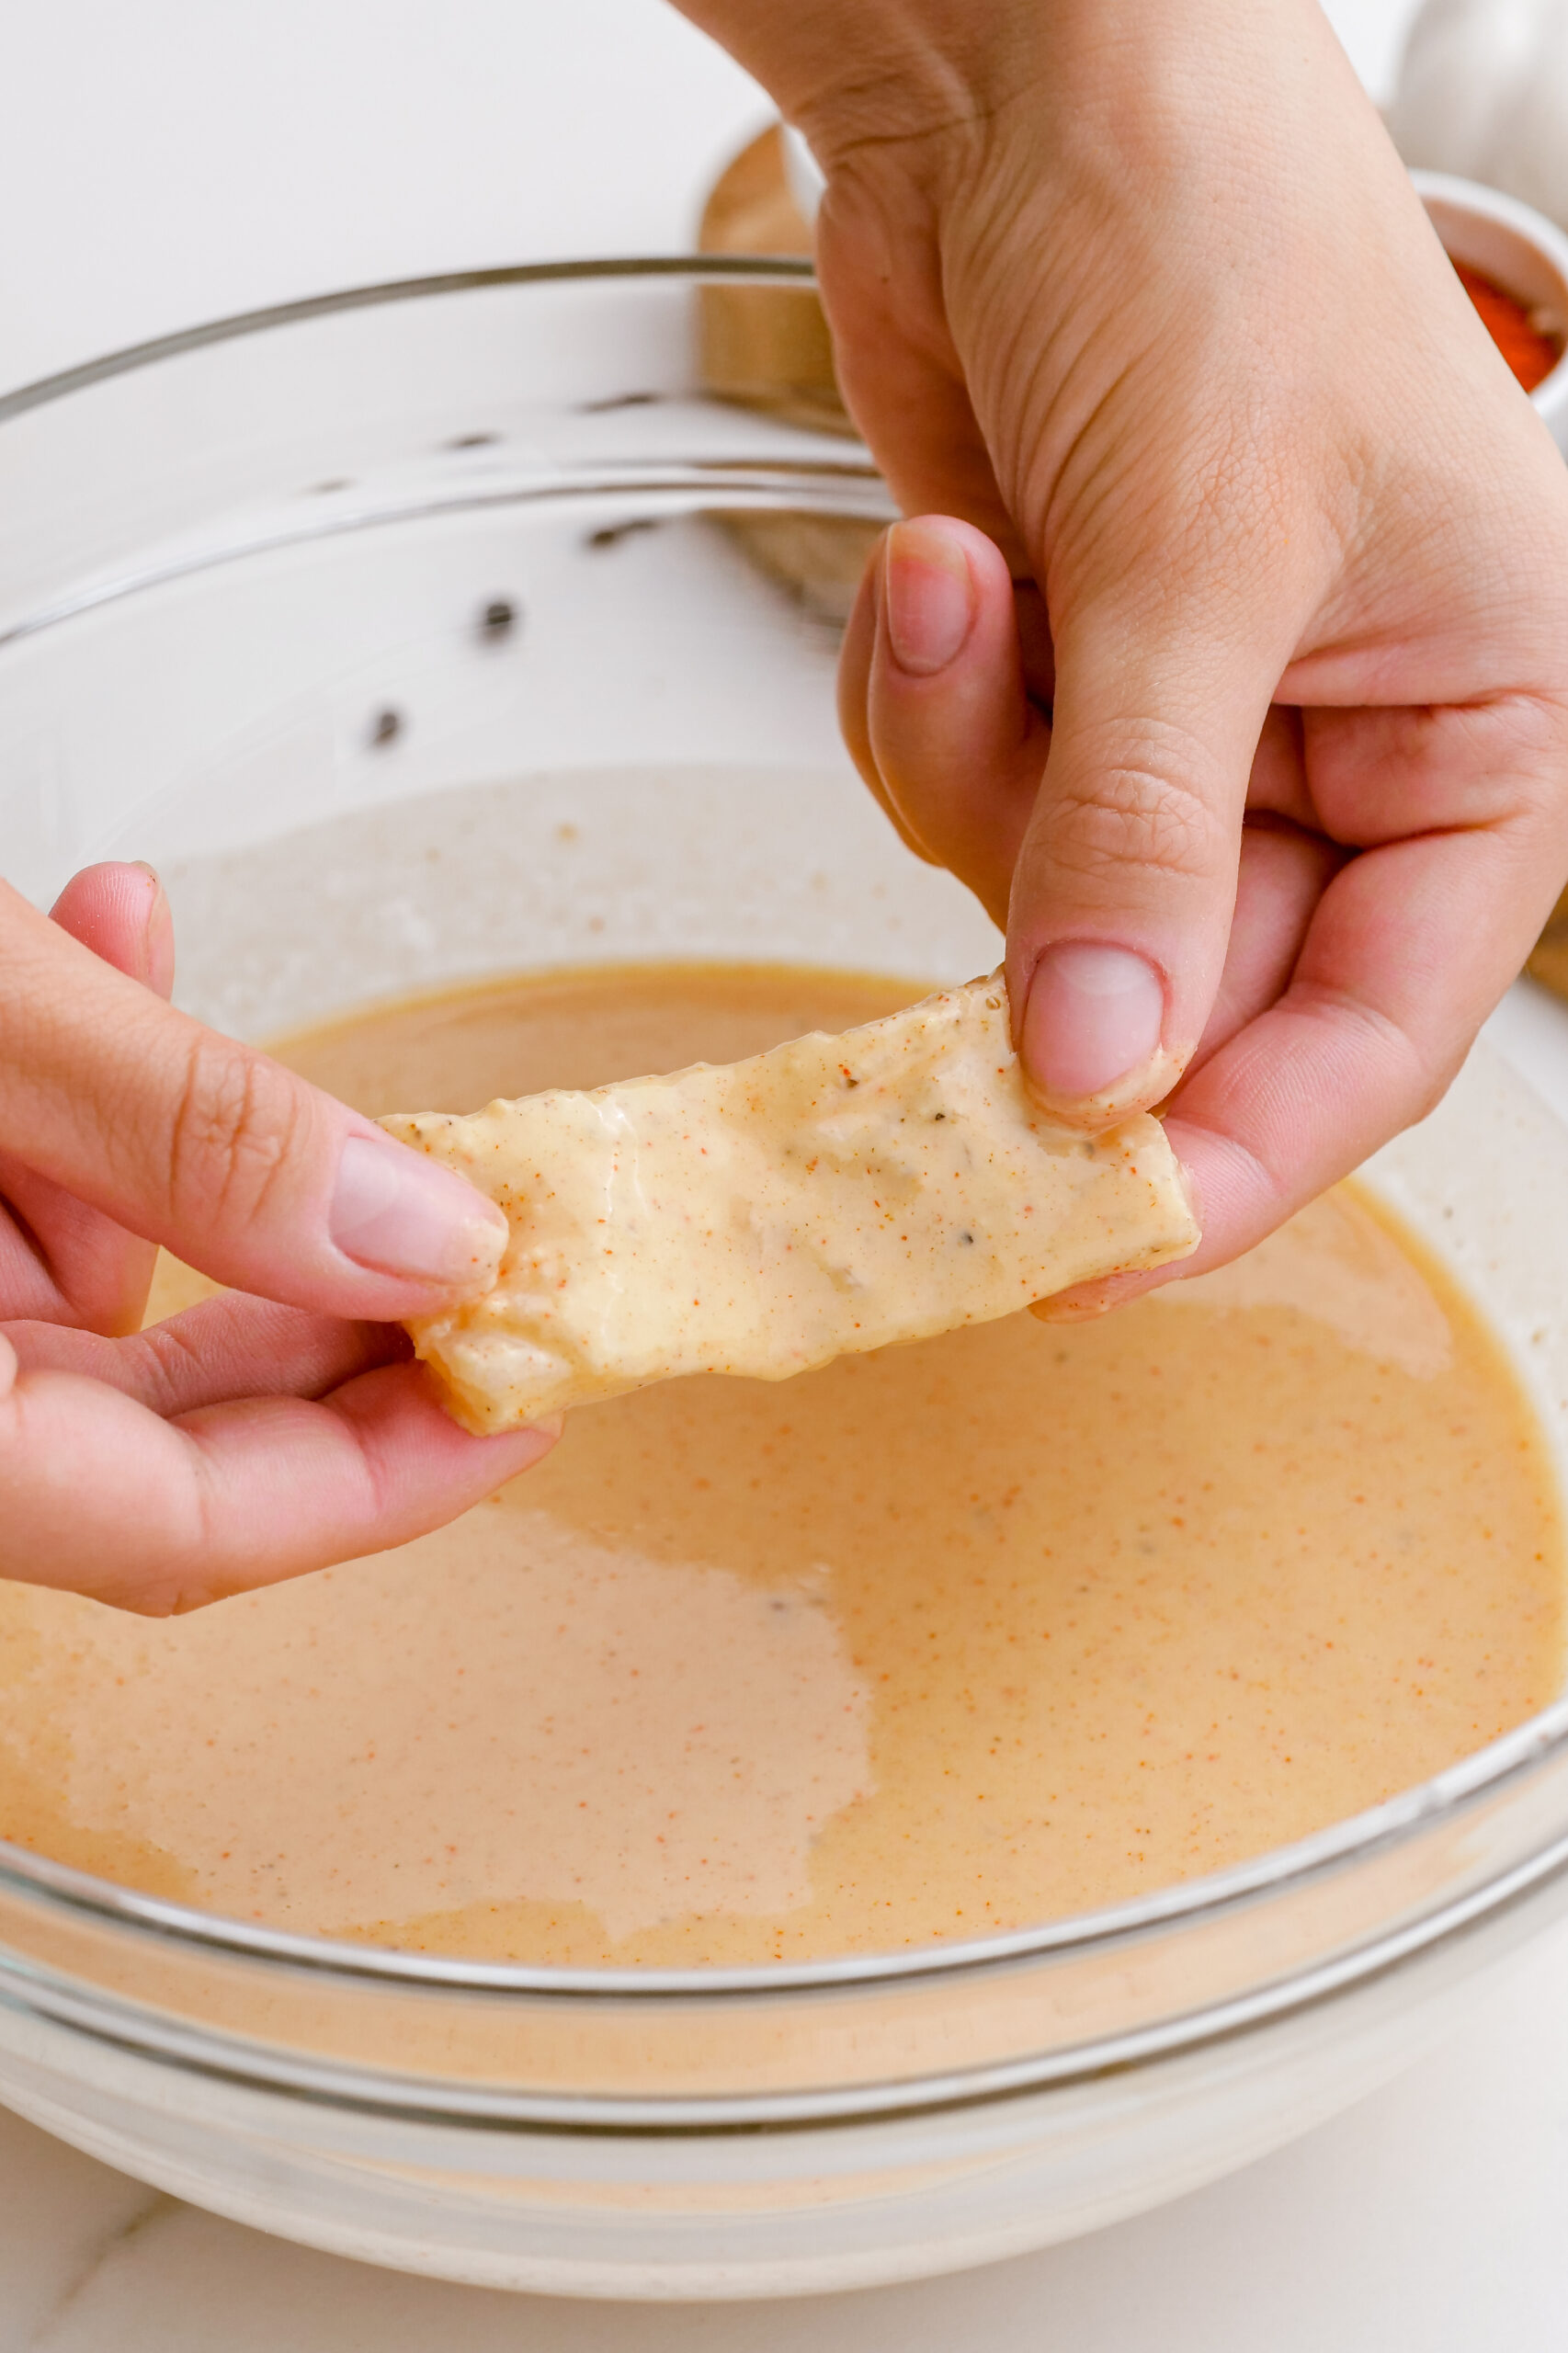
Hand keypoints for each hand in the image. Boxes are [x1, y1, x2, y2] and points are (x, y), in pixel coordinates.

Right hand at [0, 866, 555, 1611]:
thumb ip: (197, 1140)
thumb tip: (423, 1236)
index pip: (190, 1530)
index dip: (391, 1480)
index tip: (536, 1403)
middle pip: (162, 1431)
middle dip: (329, 1303)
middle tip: (469, 1237)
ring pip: (90, 1290)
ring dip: (177, 1135)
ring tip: (195, 1000)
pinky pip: (14, 1201)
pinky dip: (75, 1094)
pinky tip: (103, 949)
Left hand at [687, 0, 1567, 1296]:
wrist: (1034, 72)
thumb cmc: (1210, 231)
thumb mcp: (1204, 554)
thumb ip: (1147, 834)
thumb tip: (1097, 1070)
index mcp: (1477, 735)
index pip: (1376, 1032)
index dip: (1236, 1158)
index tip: (1090, 1249)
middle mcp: (1341, 757)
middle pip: (1191, 998)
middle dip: (1053, 973)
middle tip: (930, 1032)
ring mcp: (1183, 731)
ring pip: (1045, 908)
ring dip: (974, 779)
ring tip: (975, 587)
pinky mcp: (1053, 692)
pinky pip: (955, 803)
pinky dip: (922, 708)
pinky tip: (944, 561)